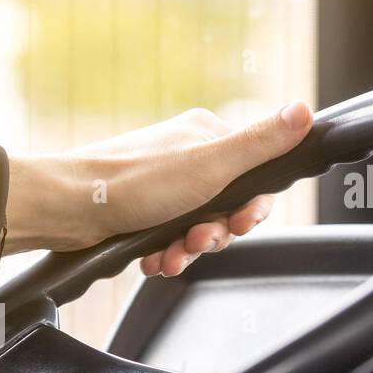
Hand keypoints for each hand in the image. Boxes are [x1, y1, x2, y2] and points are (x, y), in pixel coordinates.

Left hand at [3, 102, 312, 276]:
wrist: (68, 209)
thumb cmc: (133, 183)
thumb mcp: (210, 164)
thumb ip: (260, 143)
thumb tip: (305, 111)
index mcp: (206, 138)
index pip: (253, 176)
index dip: (251, 208)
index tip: (241, 222)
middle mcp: (184, 159)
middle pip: (226, 209)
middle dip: (215, 234)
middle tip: (197, 239)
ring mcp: (161, 189)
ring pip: (196, 229)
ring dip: (188, 250)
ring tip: (170, 254)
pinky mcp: (139, 214)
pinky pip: (167, 242)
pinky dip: (164, 255)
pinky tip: (154, 260)